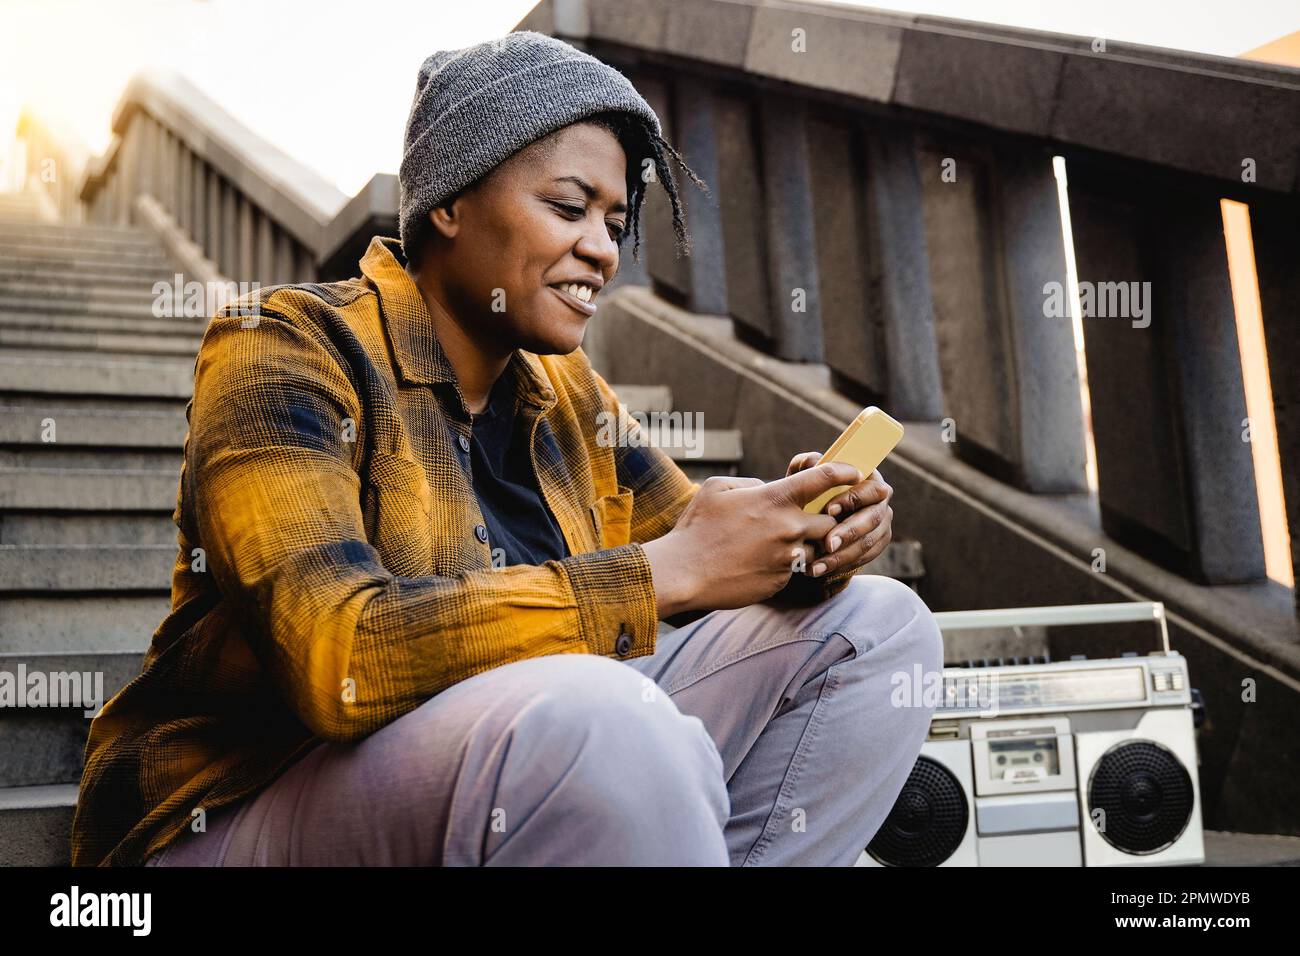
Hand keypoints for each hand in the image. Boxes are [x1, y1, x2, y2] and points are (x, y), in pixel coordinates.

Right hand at [642, 461, 864, 614]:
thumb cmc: (696, 528)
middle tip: (812, 518)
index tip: (854, 472)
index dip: (844, 471)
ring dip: (806, 545)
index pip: (824, 478)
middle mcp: (789, 527)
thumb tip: (767, 489)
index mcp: (775, 499)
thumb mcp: (717, 489)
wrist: (684, 572)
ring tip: (780, 544)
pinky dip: (786, 564)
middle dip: (827, 519)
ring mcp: (787, 556)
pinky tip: (761, 563)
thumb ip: (750, 485)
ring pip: (816, 548)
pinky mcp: (781, 580)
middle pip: (831, 521)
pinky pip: (795, 569)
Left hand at [785, 451, 893, 576]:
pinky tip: (819, 570)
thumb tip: (811, 461)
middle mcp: (880, 501)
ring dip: (841, 555)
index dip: (853, 499)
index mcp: (868, 479)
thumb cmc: (812, 492)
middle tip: (826, 544)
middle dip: (849, 532)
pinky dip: (841, 565)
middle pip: (872, 518)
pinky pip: (863, 558)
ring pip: (867, 543)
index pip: (869, 488)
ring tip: (815, 565)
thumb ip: (806, 466)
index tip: (829, 510)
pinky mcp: (877, 545)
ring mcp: (881, 524)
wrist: (815, 519)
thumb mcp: (805, 478)